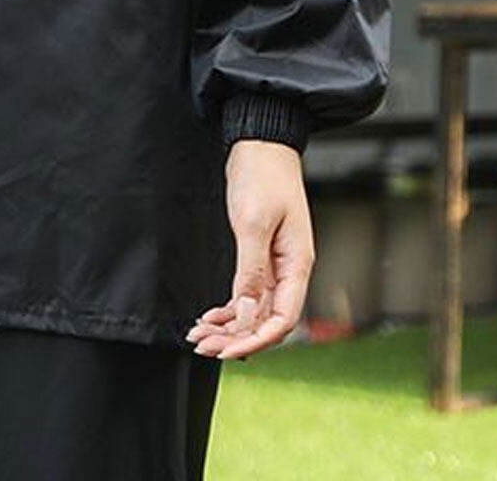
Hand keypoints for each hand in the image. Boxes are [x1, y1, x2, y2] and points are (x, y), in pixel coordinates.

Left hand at [185, 139, 314, 359]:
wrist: (260, 146)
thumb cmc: (263, 177)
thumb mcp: (254, 223)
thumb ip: (252, 269)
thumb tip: (246, 311)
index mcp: (297, 265)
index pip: (283, 318)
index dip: (257, 339)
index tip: (228, 350)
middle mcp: (289, 270)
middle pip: (266, 319)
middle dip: (235, 337)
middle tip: (203, 346)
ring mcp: (275, 264)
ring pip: (253, 309)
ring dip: (228, 325)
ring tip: (199, 335)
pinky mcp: (259, 254)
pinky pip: (246, 292)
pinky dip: (228, 307)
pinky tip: (209, 317)